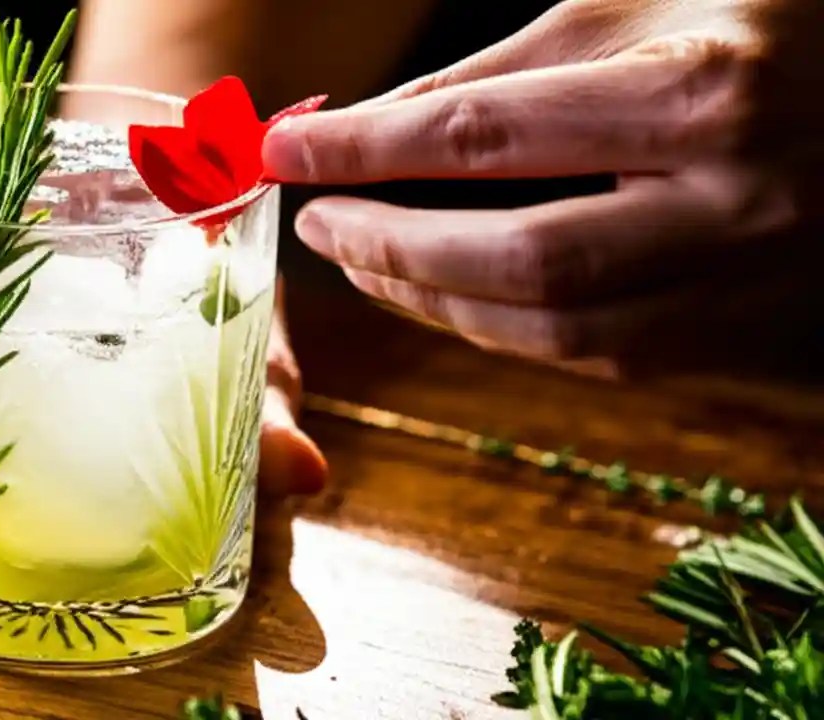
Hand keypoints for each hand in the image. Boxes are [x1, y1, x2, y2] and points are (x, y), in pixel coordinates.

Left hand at [264, 0, 822, 373]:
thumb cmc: (760, 27)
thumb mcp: (635, 8)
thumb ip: (502, 74)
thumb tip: (372, 129)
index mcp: (702, 94)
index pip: (486, 134)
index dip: (366, 148)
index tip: (288, 150)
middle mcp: (730, 204)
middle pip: (519, 261)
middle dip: (394, 248)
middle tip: (319, 225)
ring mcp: (745, 283)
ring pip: (555, 331)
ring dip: (437, 303)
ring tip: (366, 261)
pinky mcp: (744, 334)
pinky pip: (600, 356)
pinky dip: (504, 329)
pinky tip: (448, 294)